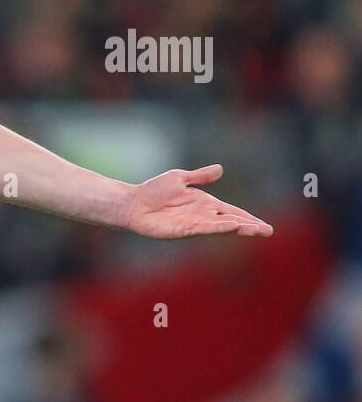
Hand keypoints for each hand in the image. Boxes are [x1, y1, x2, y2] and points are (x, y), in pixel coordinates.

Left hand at [122, 164, 271, 238]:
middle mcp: (202, 215)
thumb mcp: (180, 178)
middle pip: (231, 221)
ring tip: (256, 230)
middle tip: (268, 232)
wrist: (133, 202)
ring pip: (221, 227)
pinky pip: (205, 228)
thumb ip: (200, 176)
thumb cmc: (153, 191)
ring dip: (238, 228)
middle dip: (249, 226)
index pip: (232, 212)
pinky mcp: (183, 229)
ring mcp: (194, 224)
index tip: (265, 226)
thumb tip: (220, 169)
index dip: (248, 218)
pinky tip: (232, 226)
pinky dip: (219, 227)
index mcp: (205, 203)